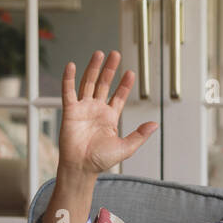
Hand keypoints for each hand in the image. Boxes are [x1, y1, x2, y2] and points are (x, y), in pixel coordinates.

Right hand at [58, 50, 157, 177]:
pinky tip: (72, 66)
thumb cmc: (101, 161)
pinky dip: (69, 79)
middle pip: (104, 84)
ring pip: (88, 83)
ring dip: (93, 68)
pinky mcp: (70, 111)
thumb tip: (154, 124)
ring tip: (99, 54)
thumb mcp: (126, 148)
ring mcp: (83, 109)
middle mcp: (96, 110)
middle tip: (115, 54)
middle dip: (110, 69)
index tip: (130, 72)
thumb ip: (139, 135)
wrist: (81, 167)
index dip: (124, 85)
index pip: (118, 96)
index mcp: (110, 117)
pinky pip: (68, 92)